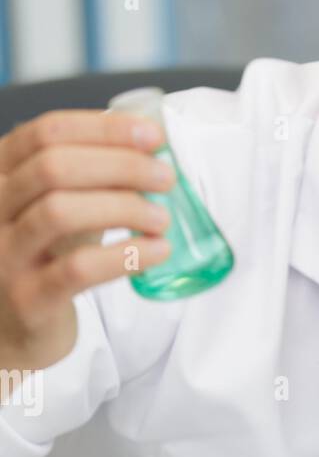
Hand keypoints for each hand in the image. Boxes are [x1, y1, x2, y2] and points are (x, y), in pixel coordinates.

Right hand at [0, 109, 174, 364]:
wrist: (15, 328)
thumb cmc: (45, 256)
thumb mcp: (58, 204)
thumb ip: (90, 175)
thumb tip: (151, 143)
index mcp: (0, 173)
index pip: (46, 132)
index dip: (103, 129)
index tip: (152, 136)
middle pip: (54, 167)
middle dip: (120, 166)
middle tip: (165, 178)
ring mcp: (3, 254)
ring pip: (60, 212)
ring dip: (123, 208)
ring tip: (160, 218)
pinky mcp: (27, 298)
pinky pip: (77, 269)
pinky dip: (123, 256)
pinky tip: (156, 252)